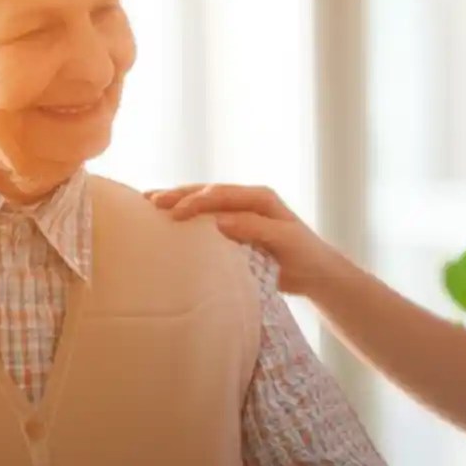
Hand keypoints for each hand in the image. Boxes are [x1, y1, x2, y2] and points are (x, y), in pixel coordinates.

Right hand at [145, 184, 349, 295]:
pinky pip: (207, 219)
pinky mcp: (234, 229)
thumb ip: (254, 227)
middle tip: (150, 201)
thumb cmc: (305, 255)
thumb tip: (219, 221)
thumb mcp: (284, 239)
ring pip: (203, 203)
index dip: (195, 201)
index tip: (174, 213)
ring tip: (148, 202)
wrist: (316, 273)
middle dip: (178, 195)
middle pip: (207, 192)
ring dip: (178, 201)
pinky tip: (168, 220)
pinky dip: (187, 217)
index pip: (221, 194)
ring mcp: (239, 214)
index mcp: (259, 197)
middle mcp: (247, 201)